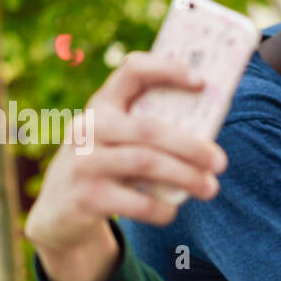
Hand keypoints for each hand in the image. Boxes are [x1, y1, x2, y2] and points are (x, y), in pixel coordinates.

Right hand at [25, 52, 227, 280]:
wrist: (59, 211)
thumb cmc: (107, 167)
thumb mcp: (117, 139)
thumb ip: (149, 128)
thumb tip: (212, 127)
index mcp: (101, 104)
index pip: (132, 70)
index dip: (167, 70)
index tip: (202, 81)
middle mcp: (87, 128)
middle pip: (149, 129)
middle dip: (191, 146)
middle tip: (221, 162)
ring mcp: (83, 163)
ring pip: (147, 164)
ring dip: (186, 177)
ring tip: (210, 188)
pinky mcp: (86, 199)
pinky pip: (138, 203)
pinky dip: (163, 208)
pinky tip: (173, 210)